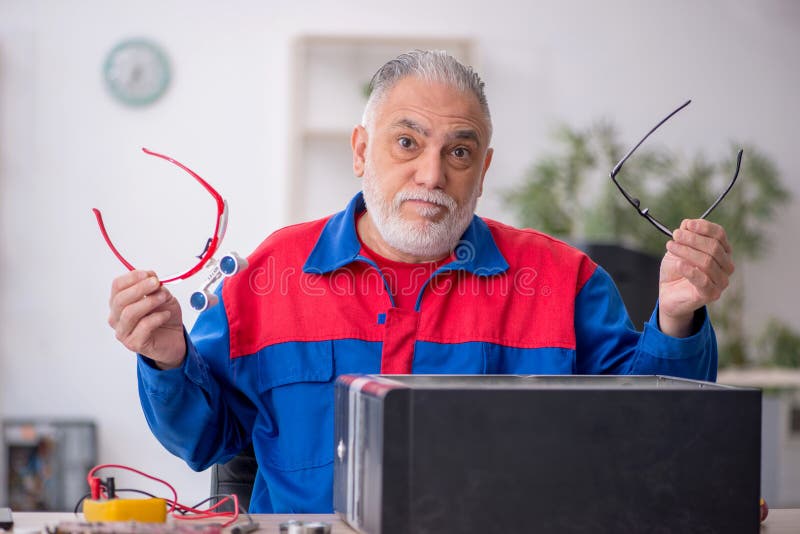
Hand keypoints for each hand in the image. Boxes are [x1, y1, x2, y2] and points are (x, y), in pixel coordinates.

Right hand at [108, 270, 185, 368]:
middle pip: (120, 300)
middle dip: (139, 288)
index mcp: (119, 302)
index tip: (148, 274)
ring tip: (163, 297)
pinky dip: (157, 317)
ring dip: (149, 302)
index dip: (131, 278)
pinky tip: (166, 315)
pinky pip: (143, 327)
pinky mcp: (134, 343)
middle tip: (156, 283)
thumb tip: (151, 276)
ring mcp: (123, 332)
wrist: (174, 339)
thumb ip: (155, 286)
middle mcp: (116, 317)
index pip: (117, 286)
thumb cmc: (163, 316)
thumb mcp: (162, 296)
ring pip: (129, 313)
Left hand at [658, 219, 734, 336]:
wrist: (668, 293)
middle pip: (714, 247)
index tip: (687, 224)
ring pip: (707, 262)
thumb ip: (685, 235)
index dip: (704, 227)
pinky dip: (690, 271)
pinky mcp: (711, 294)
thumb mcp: (678, 248)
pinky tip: (679, 264)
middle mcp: (726, 266)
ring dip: (687, 251)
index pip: (719, 235)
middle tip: (675, 235)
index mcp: (721, 251)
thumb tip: (688, 224)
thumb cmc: (677, 270)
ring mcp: (721, 281)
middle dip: (692, 239)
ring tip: (670, 246)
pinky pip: (703, 281)